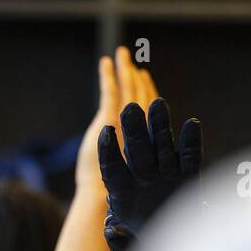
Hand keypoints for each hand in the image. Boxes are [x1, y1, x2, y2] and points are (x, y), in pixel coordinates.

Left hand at [76, 46, 157, 195]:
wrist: (101, 197)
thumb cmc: (115, 196)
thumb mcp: (126, 176)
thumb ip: (131, 164)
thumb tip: (131, 168)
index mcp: (145, 140)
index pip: (149, 111)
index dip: (148, 93)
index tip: (145, 79)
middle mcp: (139, 128)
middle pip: (141, 97)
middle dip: (137, 79)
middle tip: (134, 63)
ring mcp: (124, 122)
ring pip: (128, 90)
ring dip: (125, 70)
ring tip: (121, 53)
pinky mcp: (108, 119)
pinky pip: (110, 91)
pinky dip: (109, 75)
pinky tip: (106, 62)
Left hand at [99, 99, 201, 250]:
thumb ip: (121, 246)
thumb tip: (112, 230)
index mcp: (123, 200)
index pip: (113, 170)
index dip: (109, 152)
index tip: (105, 132)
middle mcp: (144, 186)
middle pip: (137, 152)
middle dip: (134, 131)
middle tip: (129, 108)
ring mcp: (167, 181)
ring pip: (163, 149)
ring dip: (160, 128)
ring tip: (158, 104)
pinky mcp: (190, 183)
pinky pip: (190, 160)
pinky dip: (191, 143)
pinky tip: (191, 124)